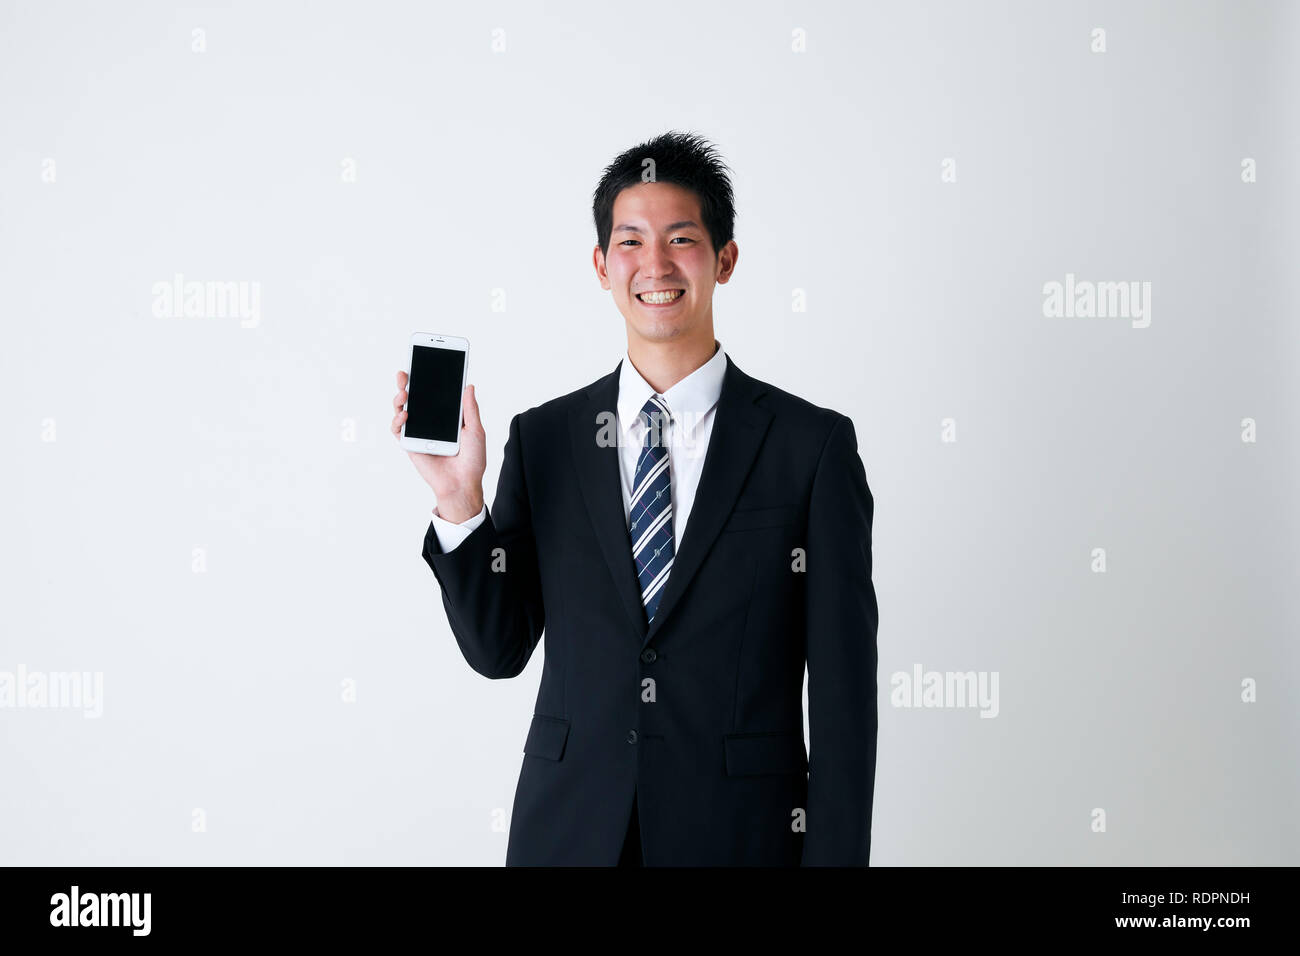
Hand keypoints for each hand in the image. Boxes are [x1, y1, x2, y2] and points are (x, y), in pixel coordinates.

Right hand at [392, 371, 485, 522]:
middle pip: (415, 396)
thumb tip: (469, 385)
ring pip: (402, 409)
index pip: (434, 391)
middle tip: (404, 373)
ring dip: (400, 398)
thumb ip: (469, 409)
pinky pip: (398, 430)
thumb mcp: (475, 430)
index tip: (423, 361)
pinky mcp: (410, 444)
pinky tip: (405, 415)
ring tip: (404, 392)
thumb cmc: (472, 460)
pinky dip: (398, 420)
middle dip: (407, 382)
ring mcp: (418, 431)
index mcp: (446, 415)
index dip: (427, 377)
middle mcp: (430, 420)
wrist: (463, 484)